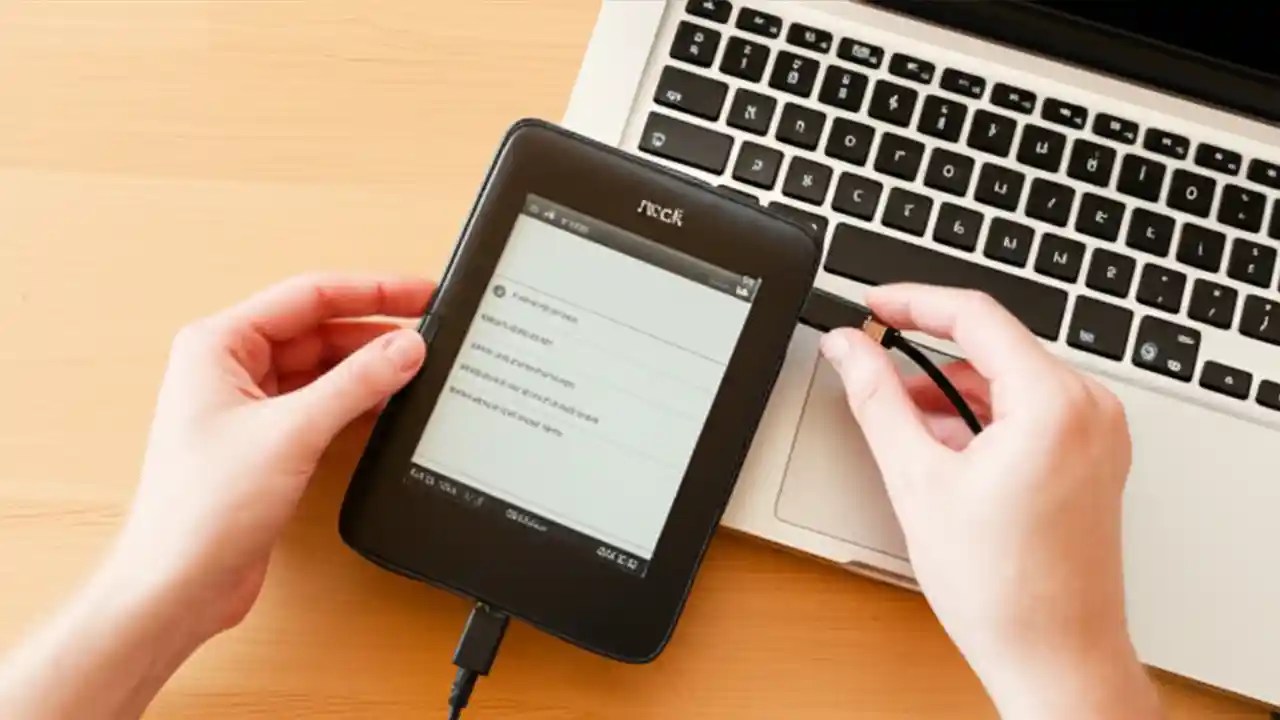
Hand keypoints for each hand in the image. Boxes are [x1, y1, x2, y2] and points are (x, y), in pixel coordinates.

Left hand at [0, 274, 434, 718]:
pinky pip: (321, 402)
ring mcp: (248, 405)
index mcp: (217, 345)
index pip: (309, 297)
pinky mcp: (267, 441)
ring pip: (323, 367)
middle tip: (429, 331)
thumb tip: (405, 348)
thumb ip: (356, 384)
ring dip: (367, 368)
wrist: (179, 585)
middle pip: (319, 330)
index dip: (371, 291)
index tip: (419, 293)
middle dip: (374, 331)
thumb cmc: (200, 510)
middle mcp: (229, 368)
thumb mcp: (292, 433)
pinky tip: (389, 404)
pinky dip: (356, 400)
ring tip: (416, 367)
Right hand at [819, 284, 1160, 719]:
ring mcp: (1099, 433)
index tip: (872, 304)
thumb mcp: (917, 480)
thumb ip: (877, 399)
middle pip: (995, 345)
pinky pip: (1033, 409)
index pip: (975, 315)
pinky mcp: (1095, 456)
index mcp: (1054, 403)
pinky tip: (946, 450)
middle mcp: (1090, 408)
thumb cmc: (1003, 589)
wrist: (1055, 657)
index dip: (912, 301)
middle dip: (928, 356)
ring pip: (1012, 378)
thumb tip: (850, 348)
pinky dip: (984, 416)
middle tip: (874, 370)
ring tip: (907, 428)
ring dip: (954, 390)